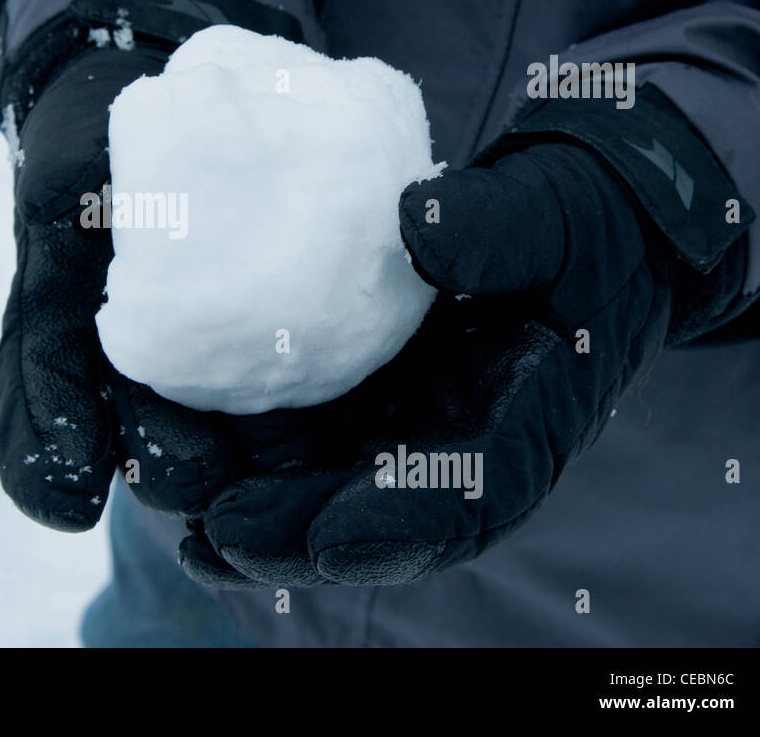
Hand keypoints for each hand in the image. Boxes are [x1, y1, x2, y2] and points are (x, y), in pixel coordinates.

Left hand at [176, 91, 747, 586]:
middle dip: (299, 539)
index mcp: (528, 421)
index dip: (396, 529)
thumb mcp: (552, 216)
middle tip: (222, 538)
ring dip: (261, 515)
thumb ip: (498, 228)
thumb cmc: (572, 220)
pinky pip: (304, 443)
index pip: (468, 498)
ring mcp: (409, 429)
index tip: (328, 544)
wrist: (569, 220)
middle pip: (379, 519)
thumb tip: (418, 225)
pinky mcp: (368, 400)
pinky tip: (187, 457)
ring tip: (188, 524)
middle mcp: (462, 447)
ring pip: (330, 493)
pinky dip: (249, 459)